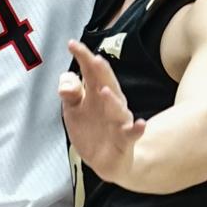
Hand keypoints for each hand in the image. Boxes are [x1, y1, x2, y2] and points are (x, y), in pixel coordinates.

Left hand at [60, 40, 145, 186]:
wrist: (104, 161)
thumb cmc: (91, 130)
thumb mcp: (73, 110)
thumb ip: (69, 93)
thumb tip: (66, 84)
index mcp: (95, 92)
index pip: (89, 71)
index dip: (82, 57)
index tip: (72, 44)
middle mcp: (109, 103)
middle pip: (107, 83)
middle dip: (101, 71)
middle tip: (95, 59)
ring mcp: (118, 120)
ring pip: (118, 107)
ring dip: (112, 99)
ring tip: (104, 91)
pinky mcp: (124, 140)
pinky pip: (132, 133)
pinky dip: (137, 129)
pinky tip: (140, 124)